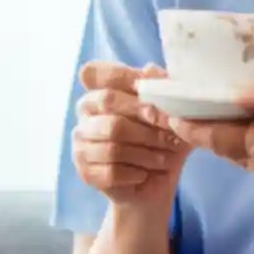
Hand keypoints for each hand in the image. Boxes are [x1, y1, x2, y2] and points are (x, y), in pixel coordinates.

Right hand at [71, 61, 188, 210]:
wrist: (156, 183)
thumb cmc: (163, 140)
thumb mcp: (172, 112)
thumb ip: (162, 88)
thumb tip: (149, 69)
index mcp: (101, 90)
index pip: (97, 73)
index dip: (127, 80)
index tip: (155, 95)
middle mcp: (85, 113)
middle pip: (109, 104)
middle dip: (146, 121)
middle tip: (171, 135)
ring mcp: (81, 143)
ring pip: (113, 143)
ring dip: (146, 152)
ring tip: (164, 158)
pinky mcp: (85, 171)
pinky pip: (110, 171)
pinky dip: (135, 172)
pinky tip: (146, 173)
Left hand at [170, 72, 253, 202]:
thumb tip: (236, 91)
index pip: (214, 132)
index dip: (184, 117)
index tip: (160, 99)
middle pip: (217, 143)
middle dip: (191, 122)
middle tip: (168, 98)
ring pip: (232, 150)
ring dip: (212, 131)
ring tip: (195, 104)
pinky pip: (251, 156)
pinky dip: (235, 138)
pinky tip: (236, 119)